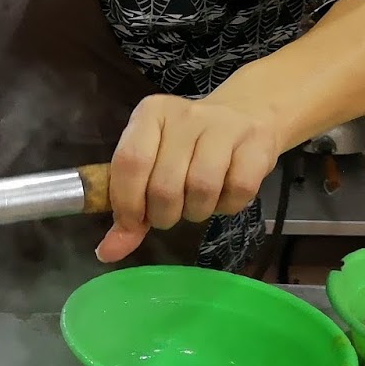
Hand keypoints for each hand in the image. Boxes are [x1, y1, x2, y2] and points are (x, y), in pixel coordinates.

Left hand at [97, 95, 279, 262]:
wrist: (245, 114)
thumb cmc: (189, 146)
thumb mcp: (153, 164)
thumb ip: (129, 207)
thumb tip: (108, 252)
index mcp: (151, 114)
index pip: (130, 162)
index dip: (128, 203)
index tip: (132, 223)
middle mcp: (185, 115)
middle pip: (165, 185)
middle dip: (163, 215)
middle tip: (169, 214)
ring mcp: (223, 126)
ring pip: (202, 189)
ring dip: (196, 212)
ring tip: (197, 203)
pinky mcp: (257, 142)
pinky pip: (238, 191)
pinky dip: (229, 206)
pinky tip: (225, 195)